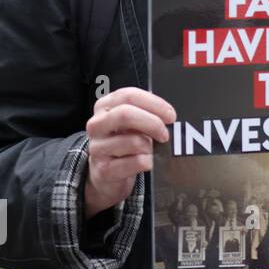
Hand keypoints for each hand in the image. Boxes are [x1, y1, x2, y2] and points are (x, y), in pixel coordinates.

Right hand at [84, 87, 176, 219]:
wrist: (107, 173)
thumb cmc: (124, 141)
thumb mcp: (132, 123)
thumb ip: (147, 112)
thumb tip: (169, 113)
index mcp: (105, 106)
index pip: (128, 95)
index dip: (154, 103)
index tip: (170, 115)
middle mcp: (97, 125)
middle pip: (125, 114)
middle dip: (153, 123)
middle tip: (165, 134)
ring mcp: (97, 148)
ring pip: (133, 141)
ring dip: (150, 147)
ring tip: (151, 150)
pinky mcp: (103, 170)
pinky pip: (135, 162)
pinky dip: (147, 162)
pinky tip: (146, 162)